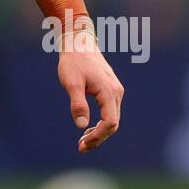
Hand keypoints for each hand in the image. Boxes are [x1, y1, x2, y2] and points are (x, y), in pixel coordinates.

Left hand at [56, 29, 123, 152]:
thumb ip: (77, 104)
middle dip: (98, 137)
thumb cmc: (73, 61)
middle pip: (113, 124)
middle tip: (81, 147)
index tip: (83, 143)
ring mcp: (115, 90)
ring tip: (83, 141)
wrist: (77, 41)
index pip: (110, 123)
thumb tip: (81, 126)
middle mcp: (116, 92)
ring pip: (112, 118)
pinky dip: (101, 122)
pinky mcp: (110, 89)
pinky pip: (110, 111)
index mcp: (109, 91)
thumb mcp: (71, 83)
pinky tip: (88, 128)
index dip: (98, 136)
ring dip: (100, 131)